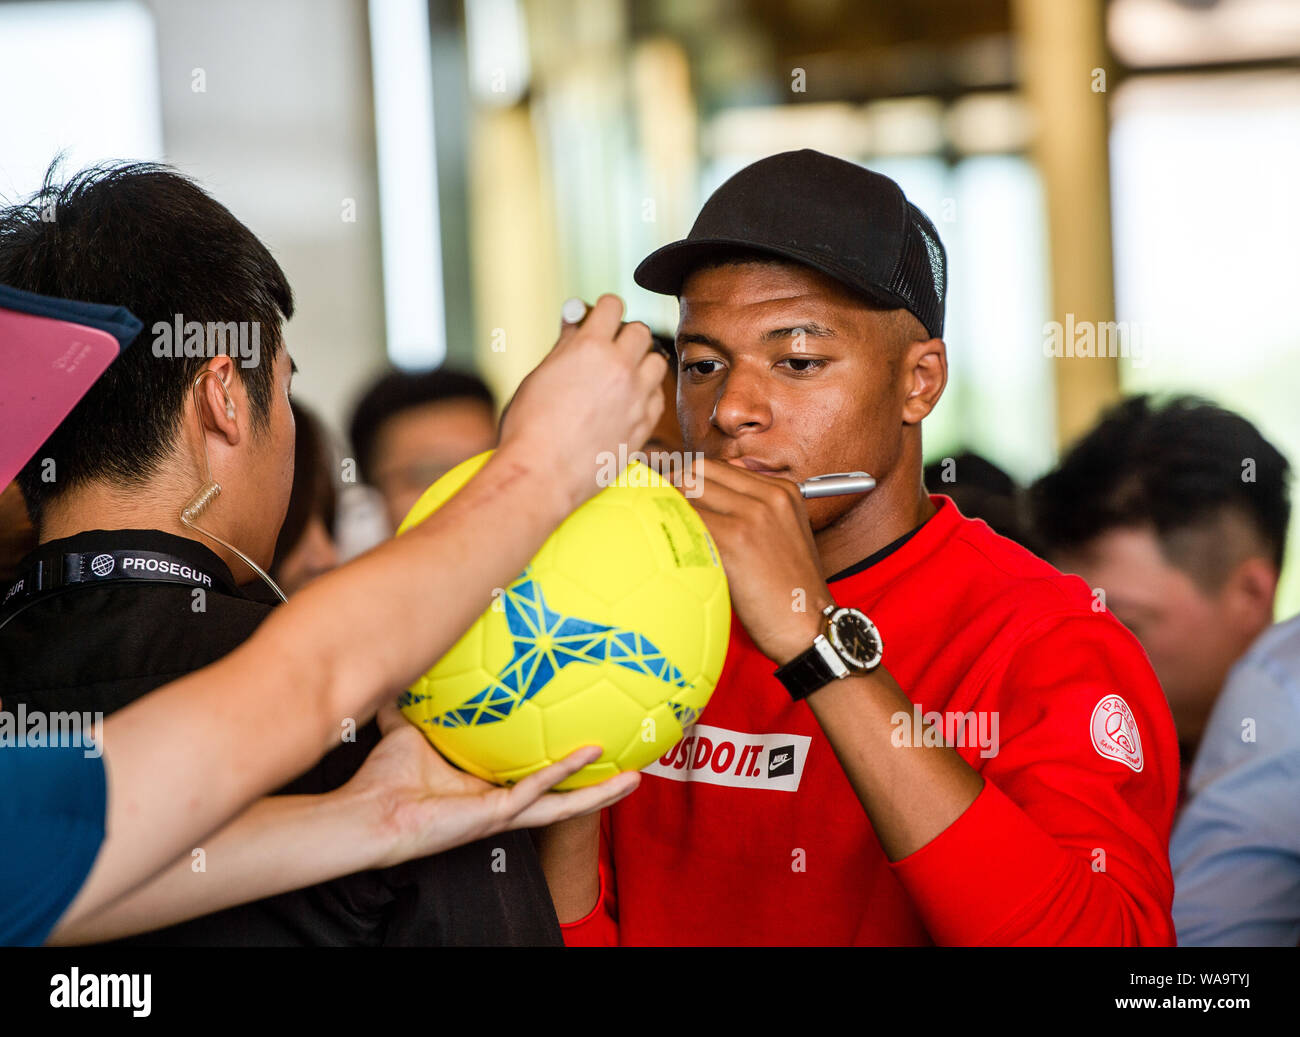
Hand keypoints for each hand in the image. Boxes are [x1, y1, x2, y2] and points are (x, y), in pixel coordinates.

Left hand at [344, 704, 640, 868]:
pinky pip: (536, 790)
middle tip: (630, 773)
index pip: (534, 778)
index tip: (589, 746)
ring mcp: (500, 812)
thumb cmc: (383, 780)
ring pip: (562, 805)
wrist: (366, 811)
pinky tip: (591, 756)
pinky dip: (564, 772)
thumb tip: (407, 670)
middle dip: (595, 789)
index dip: (563, 767)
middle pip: (561, 798)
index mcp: (486, 788)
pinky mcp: (493, 815)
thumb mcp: (408, 731)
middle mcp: (500, 803)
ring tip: (633, 780)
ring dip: (598, 794)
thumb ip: (413, 706)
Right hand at [498, 294, 666, 510]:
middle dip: (624, 335)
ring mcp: (637, 397)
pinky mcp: (644, 425)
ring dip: (641, 363)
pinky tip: (628, 402)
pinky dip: (646, 394)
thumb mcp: (540, 374)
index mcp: (589, 347)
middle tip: (609, 349)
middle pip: (641, 331)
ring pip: (657, 362)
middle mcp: (620, 367)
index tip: (600, 318)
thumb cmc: (530, 426)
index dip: (604, 309)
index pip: (613, 306)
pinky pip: (658, 397)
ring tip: (622, 376)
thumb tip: (575, 320)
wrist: (542, 474)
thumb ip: (565, 344)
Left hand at [677, 458, 831, 663]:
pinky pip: (685, 520)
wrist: (809, 627)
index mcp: (782, 492)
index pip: (717, 467)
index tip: (673, 501)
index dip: (688, 482)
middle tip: (660, 517)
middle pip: (698, 471)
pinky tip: (668, 552)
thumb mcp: (783, 537)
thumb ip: (752, 512)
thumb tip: (702, 500)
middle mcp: (769, 497)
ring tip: (664, 536)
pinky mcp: (734, 540)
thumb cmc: (788, 592)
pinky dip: (670, 532)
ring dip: (668, 511)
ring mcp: (752, 516)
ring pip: (686, 491)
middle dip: (673, 490)